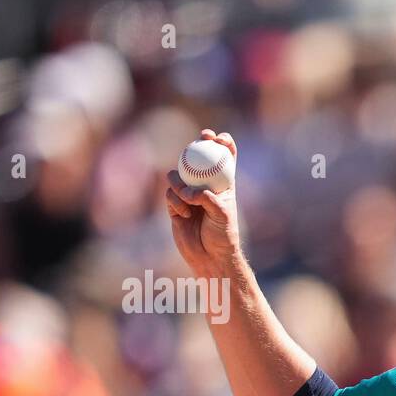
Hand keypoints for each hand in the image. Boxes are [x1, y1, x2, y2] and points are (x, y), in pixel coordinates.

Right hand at [164, 129, 240, 275]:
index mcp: (223, 186)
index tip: (220, 138)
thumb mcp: (222, 215)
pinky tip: (183, 214)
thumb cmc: (222, 237)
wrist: (209, 257)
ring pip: (178, 176)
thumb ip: (207, 199)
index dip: (223, 144)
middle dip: (200, 143)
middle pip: (199, 158)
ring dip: (179, 183)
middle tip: (202, 137)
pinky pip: (170, 194)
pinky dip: (175, 202)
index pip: (225, 160)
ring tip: (187, 199)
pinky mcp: (175, 205)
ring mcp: (189, 195)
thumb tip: (189, 191)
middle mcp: (205, 187)